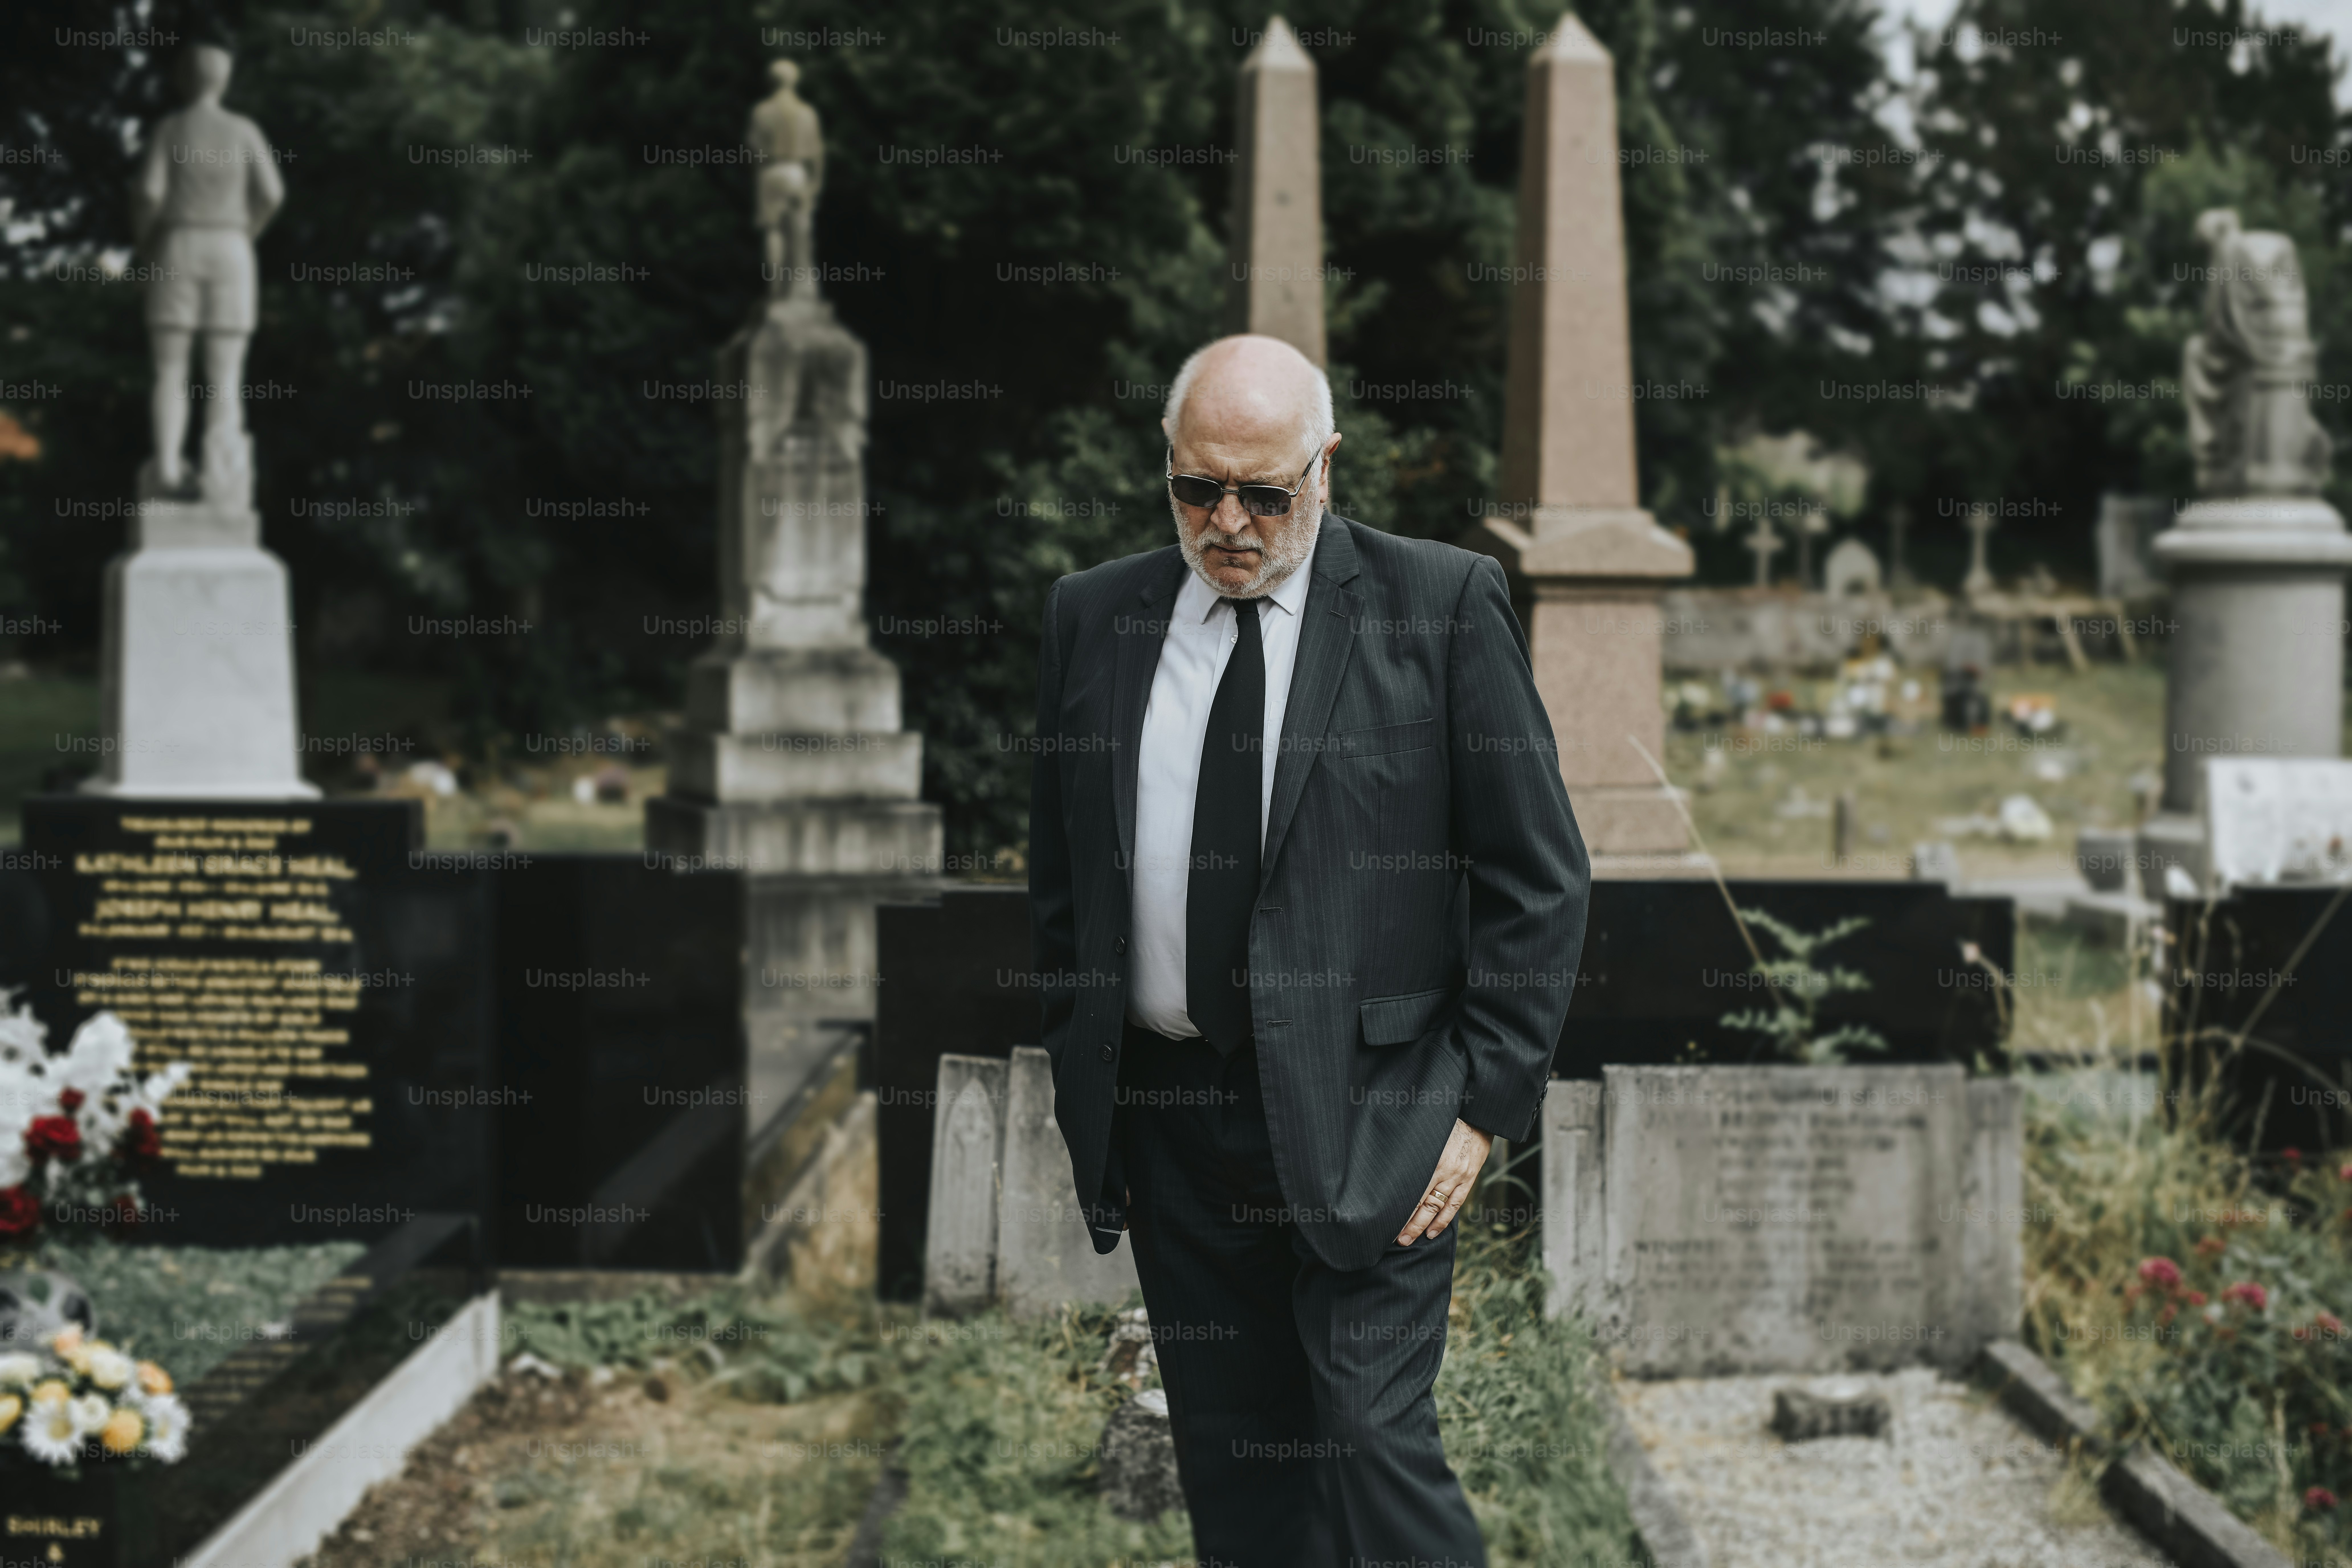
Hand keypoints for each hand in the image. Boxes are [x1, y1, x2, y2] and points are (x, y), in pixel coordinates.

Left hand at [1398, 1119, 1491, 1244]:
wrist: (1478, 1116)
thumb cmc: (1446, 1122)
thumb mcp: (1424, 1133)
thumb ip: (1411, 1152)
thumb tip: (1390, 1167)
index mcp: (1430, 1158)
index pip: (1411, 1191)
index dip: (1398, 1208)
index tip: (1384, 1221)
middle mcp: (1444, 1170)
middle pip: (1422, 1203)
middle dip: (1408, 1224)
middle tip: (1395, 1239)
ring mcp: (1458, 1177)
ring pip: (1437, 1207)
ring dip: (1422, 1226)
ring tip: (1408, 1240)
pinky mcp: (1469, 1179)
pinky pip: (1455, 1204)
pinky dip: (1443, 1220)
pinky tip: (1432, 1232)